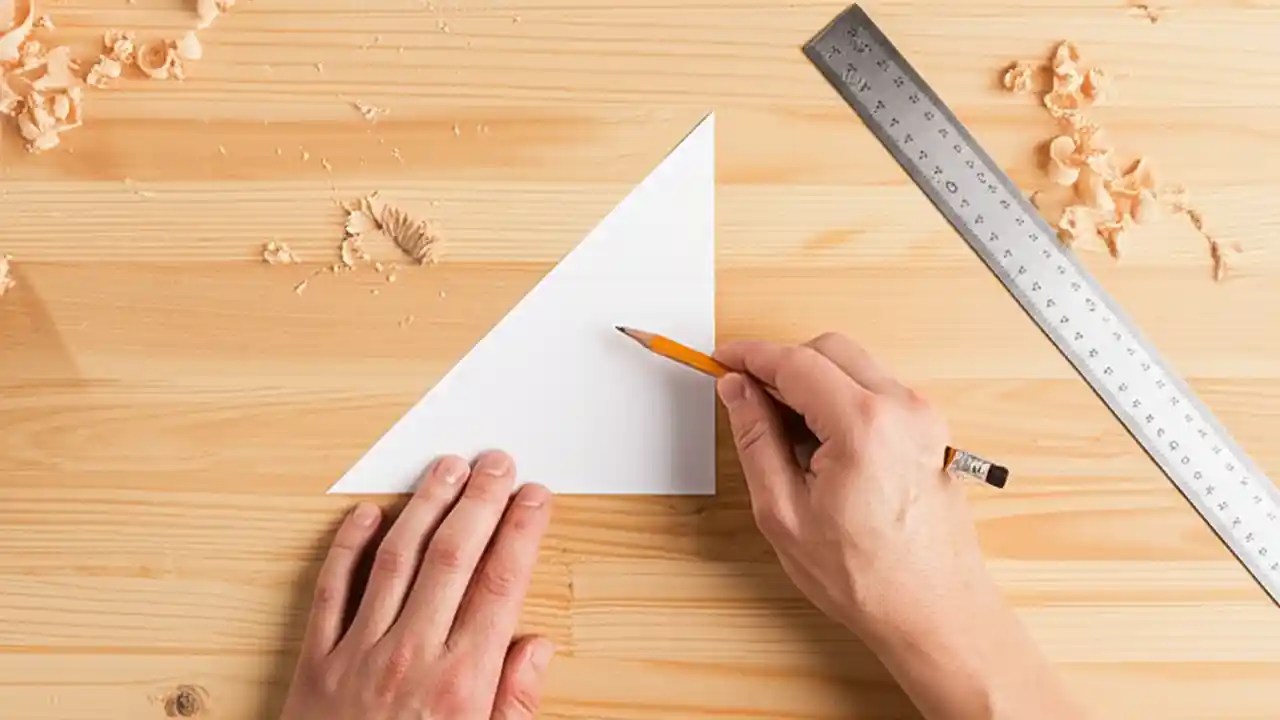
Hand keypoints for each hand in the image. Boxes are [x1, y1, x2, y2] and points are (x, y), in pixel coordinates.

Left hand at [281, 451, 554, 719]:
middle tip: (497, 462)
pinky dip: (347, 548)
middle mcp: (410, 659)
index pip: (500, 584)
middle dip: (480, 500)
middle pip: (454, 557)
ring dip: (425, 506)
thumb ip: (512, 705)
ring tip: (445, 469)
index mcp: (461, 686)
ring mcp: (358, 656)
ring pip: (397, 560)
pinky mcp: (314, 664)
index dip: (521, 531)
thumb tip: (536, 647)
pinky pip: (330, 591)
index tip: (536, 498)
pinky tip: (367, 515)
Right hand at [715, 333, 989, 639]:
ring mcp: (924, 418)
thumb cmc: (867, 577)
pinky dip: (842, 397)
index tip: (722, 360)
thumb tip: (737, 391)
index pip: (795, 363)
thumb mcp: (784, 512)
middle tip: (746, 394)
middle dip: (783, 363)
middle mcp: (902, 409)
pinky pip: (878, 390)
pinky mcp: (931, 431)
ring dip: (814, 380)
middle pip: (829, 349)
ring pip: (856, 366)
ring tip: (784, 431)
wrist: (935, 612)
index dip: (750, 356)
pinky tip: (821, 442)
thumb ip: (756, 440)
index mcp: (863, 426)